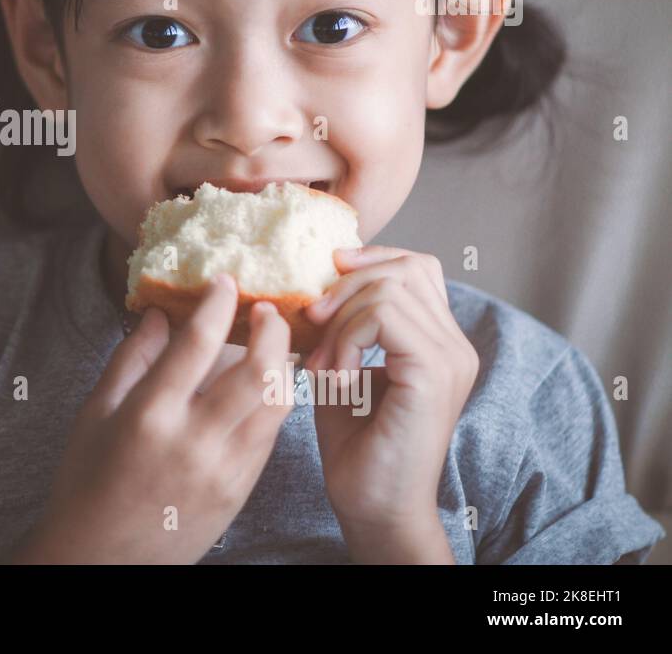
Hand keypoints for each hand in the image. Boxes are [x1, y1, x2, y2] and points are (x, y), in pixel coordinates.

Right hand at [21, 276, 295, 563]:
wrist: (102, 559)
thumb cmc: (87, 481)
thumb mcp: (94, 413)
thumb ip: (130, 358)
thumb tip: (159, 313)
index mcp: (149, 416)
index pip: (198, 345)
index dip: (217, 303)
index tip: (225, 281)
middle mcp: (193, 442)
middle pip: (258, 371)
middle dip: (271, 329)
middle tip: (266, 307)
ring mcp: (224, 470)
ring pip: (277, 402)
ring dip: (283, 363)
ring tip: (274, 340)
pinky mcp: (241, 490)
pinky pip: (270, 434)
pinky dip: (275, 400)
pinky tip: (266, 382)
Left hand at [302, 245, 477, 561]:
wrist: (373, 507)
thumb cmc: (356, 446)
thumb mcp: (344, 367)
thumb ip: (342, 325)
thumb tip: (316, 281)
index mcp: (440, 341)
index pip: (416, 267)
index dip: (370, 259)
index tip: (326, 275)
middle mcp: (455, 345)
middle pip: (404, 268)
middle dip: (345, 287)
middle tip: (312, 324)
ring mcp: (450, 359)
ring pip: (390, 289)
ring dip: (340, 320)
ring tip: (321, 363)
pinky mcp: (432, 374)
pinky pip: (384, 318)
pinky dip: (346, 337)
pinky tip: (334, 374)